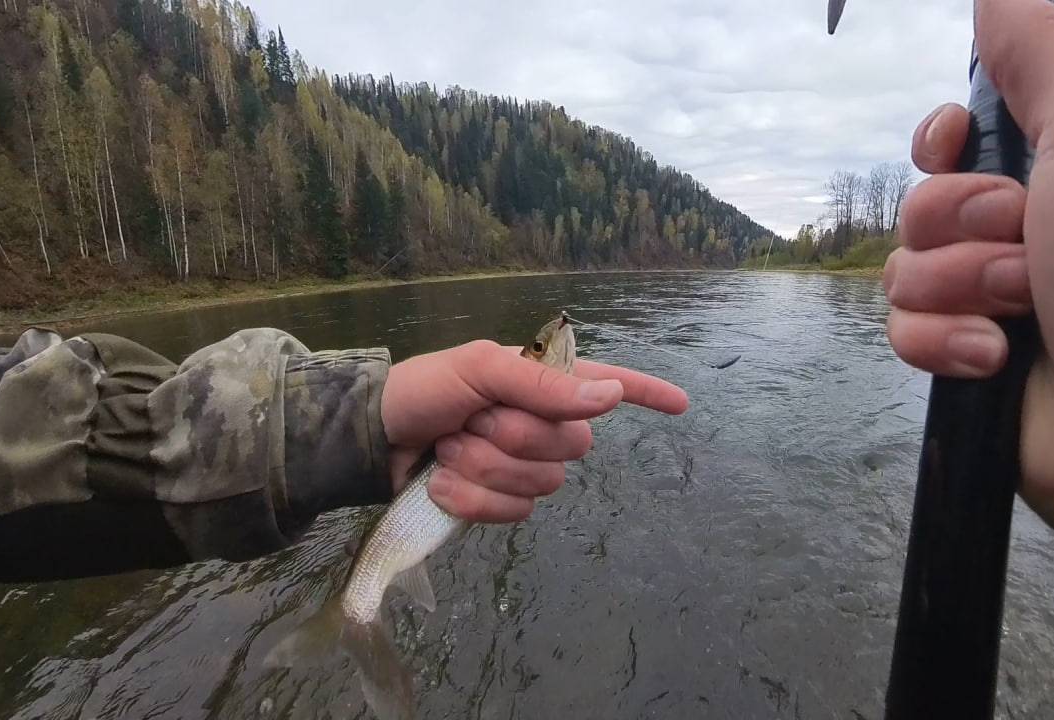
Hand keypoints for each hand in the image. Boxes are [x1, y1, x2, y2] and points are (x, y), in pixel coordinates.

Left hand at [381, 339, 688, 522]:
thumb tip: (610, 398)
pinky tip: (444, 483)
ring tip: (449, 449)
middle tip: (470, 421)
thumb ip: (544, 384)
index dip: (645, 392)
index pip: (606, 384)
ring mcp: (521, 468)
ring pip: (542, 485)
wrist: (371, 438)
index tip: (681, 405)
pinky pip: (512, 514)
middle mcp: (541, 424)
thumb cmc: (424, 390)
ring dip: (485, 467)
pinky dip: (472, 500)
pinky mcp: (498, 504)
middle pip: (572, 445)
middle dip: (513, 435)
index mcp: (541, 383)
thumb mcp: (481, 370)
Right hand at [883, 0, 1053, 535]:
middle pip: (921, 199)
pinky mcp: (960, 361)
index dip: (944, 138)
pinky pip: (901, 332)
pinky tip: (997, 361)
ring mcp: (986, 300)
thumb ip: (1045, 59)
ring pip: (903, 268)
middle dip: (966, 224)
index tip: (958, 145)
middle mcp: (1019, 231)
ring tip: (1024, 314)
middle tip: (1030, 250)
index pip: (958, 134)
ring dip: (962, 287)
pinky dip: (946, 343)